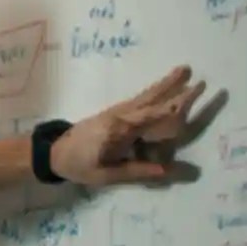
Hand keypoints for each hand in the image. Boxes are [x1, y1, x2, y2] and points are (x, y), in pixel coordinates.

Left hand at [50, 66, 212, 186]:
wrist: (53, 153)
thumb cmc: (78, 165)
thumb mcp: (106, 175)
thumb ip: (137, 172)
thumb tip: (167, 171)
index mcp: (117, 130)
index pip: (149, 117)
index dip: (171, 109)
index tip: (189, 96)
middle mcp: (118, 116)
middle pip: (150, 100)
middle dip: (173, 88)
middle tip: (193, 74)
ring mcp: (115, 112)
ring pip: (144, 96)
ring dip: (165, 84)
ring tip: (183, 70)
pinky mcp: (112, 113)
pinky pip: (137, 100)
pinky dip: (153, 92)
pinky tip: (163, 87)